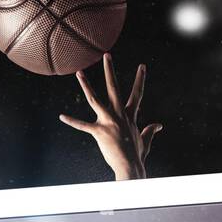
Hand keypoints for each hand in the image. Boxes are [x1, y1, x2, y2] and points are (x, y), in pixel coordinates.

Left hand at [59, 53, 162, 180]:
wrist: (130, 166)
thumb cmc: (137, 155)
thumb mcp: (146, 141)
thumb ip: (150, 131)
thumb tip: (159, 125)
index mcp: (130, 116)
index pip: (137, 94)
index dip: (140, 80)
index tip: (142, 66)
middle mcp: (119, 115)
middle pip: (114, 87)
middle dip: (109, 70)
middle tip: (106, 55)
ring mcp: (108, 122)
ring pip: (95, 99)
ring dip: (86, 85)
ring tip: (79, 73)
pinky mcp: (99, 132)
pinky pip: (83, 125)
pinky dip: (72, 121)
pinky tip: (62, 116)